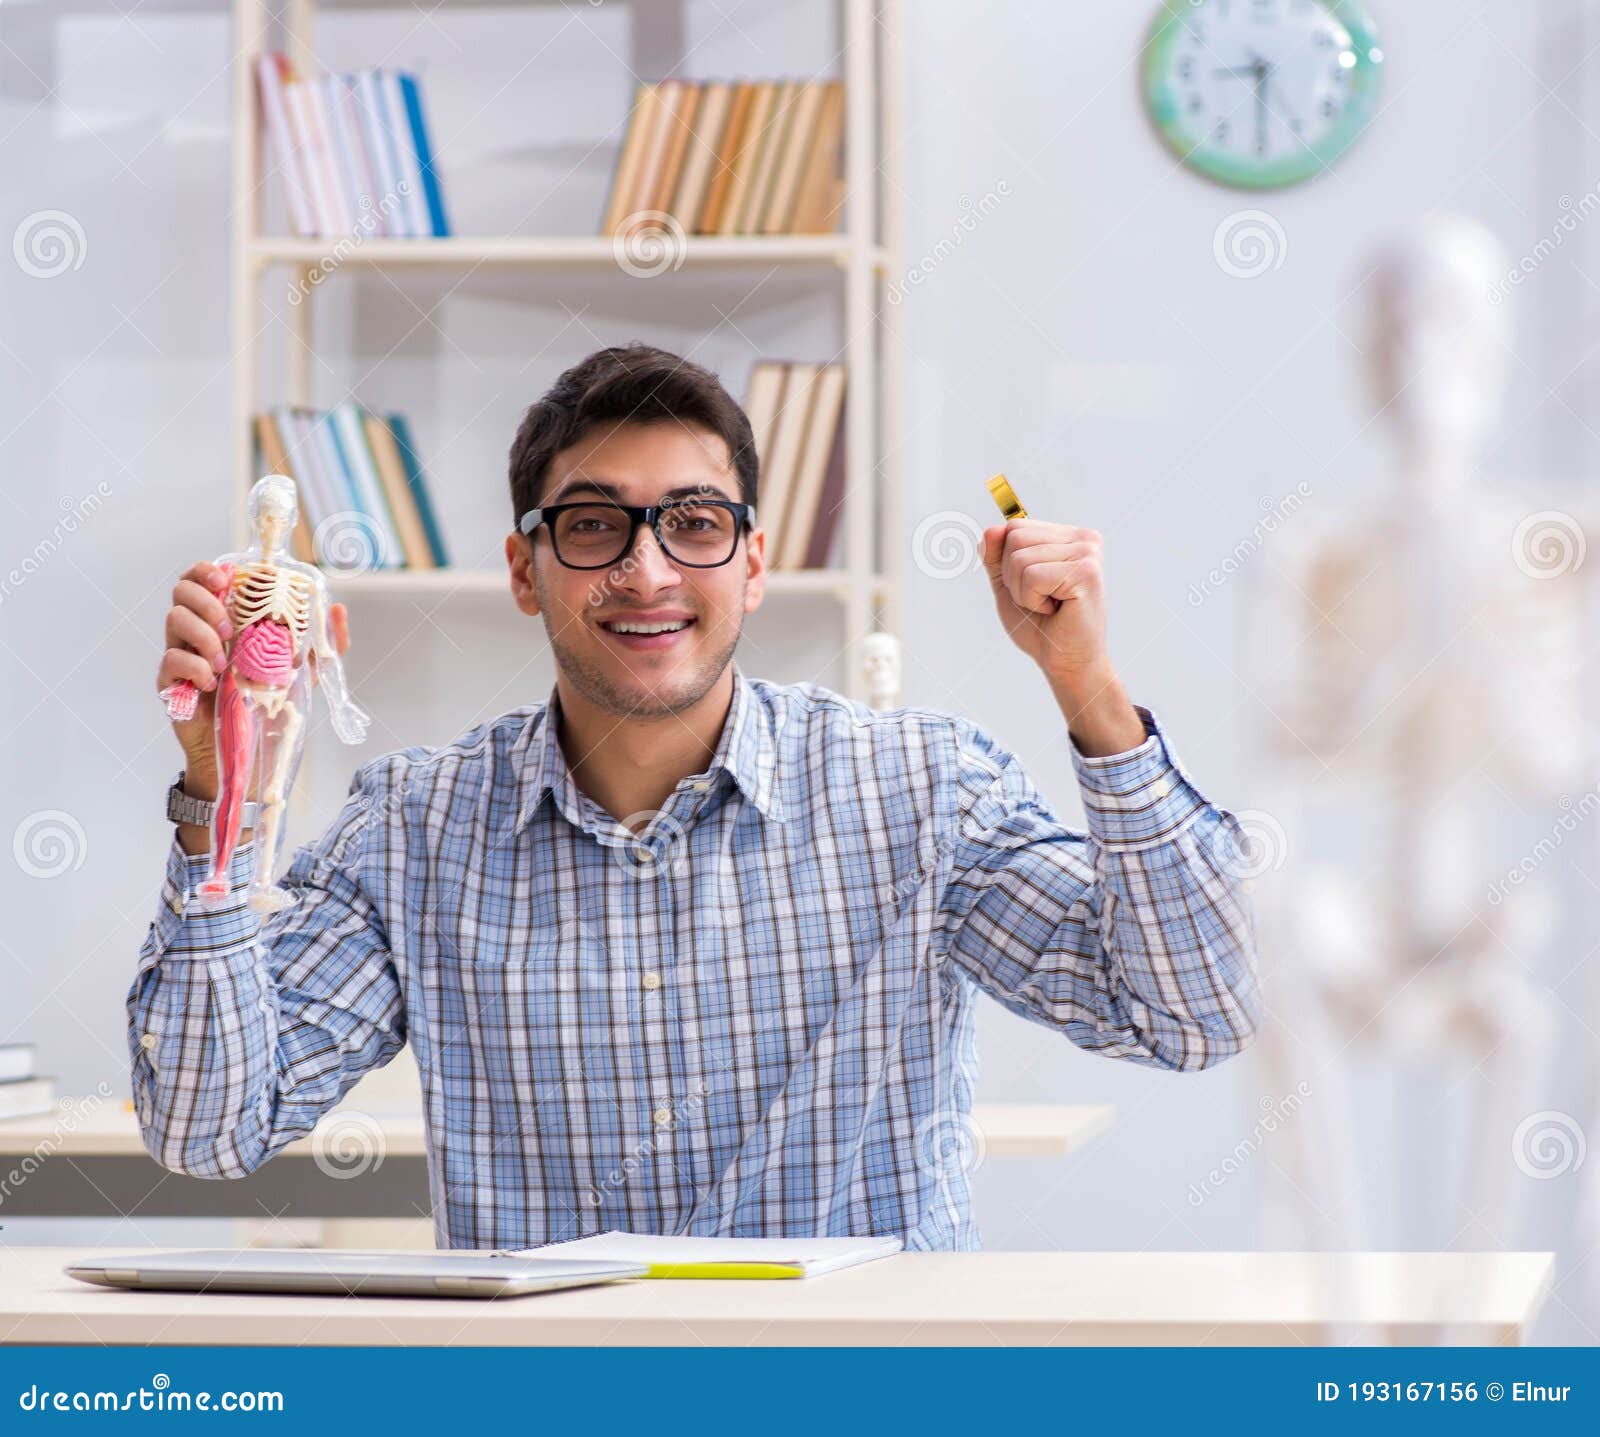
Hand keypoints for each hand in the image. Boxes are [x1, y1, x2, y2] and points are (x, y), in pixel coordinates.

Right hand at [158, 561, 347, 785]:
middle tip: (230, 629)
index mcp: (225, 620)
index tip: (225, 579)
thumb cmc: (270, 701)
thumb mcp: (304, 670)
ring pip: (173, 620)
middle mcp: (198, 631)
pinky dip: (194, 667)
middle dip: (206, 602)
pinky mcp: (170, 682)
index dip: (206, 571)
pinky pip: (171, 661)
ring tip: (225, 662)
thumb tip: (338, 609)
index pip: (202, 579)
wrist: (248, 749)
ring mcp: (181, 654)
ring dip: (203, 635)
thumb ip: (324, 642)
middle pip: (182, 592)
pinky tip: (214, 684)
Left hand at [981, 518, 1106, 679]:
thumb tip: (991, 529)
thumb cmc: (1040, 626)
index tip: (1034, 587)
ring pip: (1019, 558)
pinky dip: (1032, 600)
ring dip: (1023, 592)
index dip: (1008, 564)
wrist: (1065, 662)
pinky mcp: (1086, 572)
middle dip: (1013, 577)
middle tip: (1041, 600)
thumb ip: (996, 555)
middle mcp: (1083, 539)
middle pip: (1015, 538)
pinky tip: (1055, 610)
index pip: (1014, 527)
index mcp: (1069, 536)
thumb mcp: (1007, 584)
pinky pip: (1031, 576)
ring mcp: (1087, 553)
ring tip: (1049, 606)